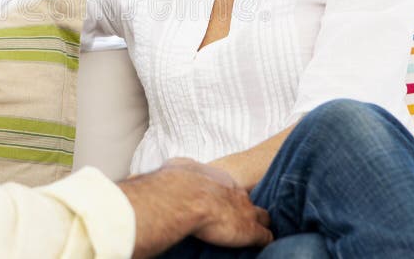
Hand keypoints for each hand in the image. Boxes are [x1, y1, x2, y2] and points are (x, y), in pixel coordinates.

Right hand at [119, 158, 271, 258]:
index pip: (227, 185)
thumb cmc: (173, 184)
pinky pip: (266, 236)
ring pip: (262, 215)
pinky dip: (265, 240)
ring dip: (260, 222)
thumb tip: (147, 174)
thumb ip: (170, 172)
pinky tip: (266, 244)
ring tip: (259, 229)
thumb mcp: (173, 168)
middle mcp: (233, 191)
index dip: (227, 195)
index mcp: (215, 177)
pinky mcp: (249, 230)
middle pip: (247, 198)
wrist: (183, 197)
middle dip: (247, 206)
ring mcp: (244, 210)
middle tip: (243, 214)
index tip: (222, 201)